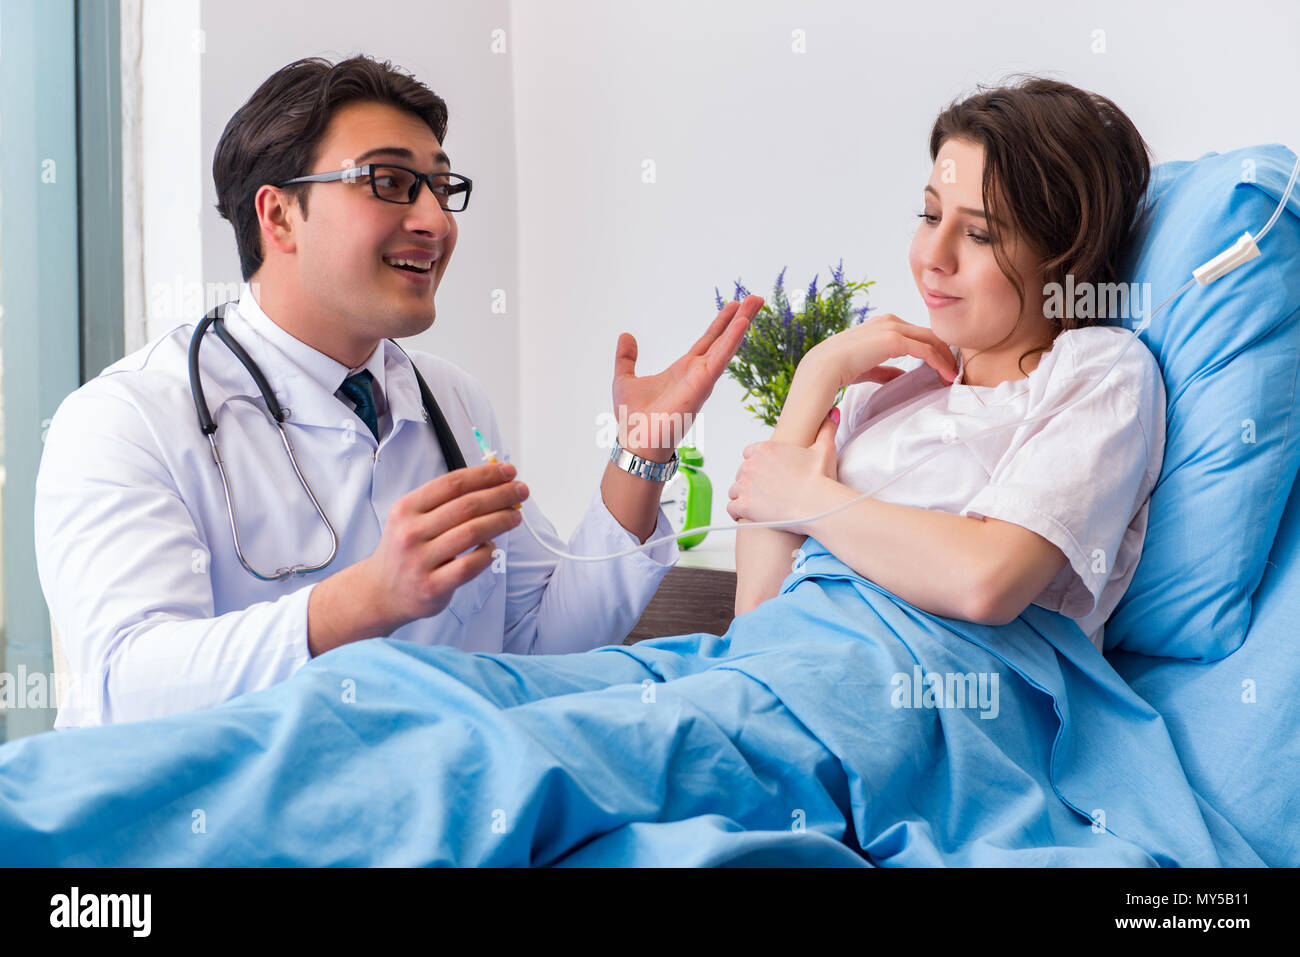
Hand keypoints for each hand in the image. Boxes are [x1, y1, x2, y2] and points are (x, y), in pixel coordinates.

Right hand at [311, 463, 528, 654]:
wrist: (381, 592)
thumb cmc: (405, 550)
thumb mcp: (412, 518)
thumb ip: (444, 503)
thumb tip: (491, 485)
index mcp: (407, 509)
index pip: (453, 484)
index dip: (485, 475)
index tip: (509, 473)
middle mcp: (411, 532)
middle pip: (467, 506)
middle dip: (500, 495)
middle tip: (521, 491)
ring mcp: (421, 560)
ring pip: (472, 533)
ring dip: (500, 521)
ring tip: (515, 516)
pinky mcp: (432, 586)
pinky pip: (469, 566)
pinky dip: (487, 554)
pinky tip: (494, 547)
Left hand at [612, 295, 764, 462]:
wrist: (635, 442)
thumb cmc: (632, 419)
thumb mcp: (625, 378)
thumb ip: (627, 358)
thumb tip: (626, 336)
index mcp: (683, 371)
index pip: (707, 341)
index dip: (721, 323)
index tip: (734, 305)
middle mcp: (697, 374)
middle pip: (723, 340)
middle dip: (740, 318)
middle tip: (756, 298)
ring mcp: (702, 380)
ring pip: (727, 346)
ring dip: (741, 324)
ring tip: (756, 302)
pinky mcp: (701, 386)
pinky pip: (720, 359)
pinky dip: (731, 341)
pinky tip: (741, 324)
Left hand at [727, 411, 839, 530]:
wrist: (817, 505)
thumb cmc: (820, 479)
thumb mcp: (825, 449)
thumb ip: (826, 429)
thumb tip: (833, 412)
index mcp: (765, 449)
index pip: (749, 453)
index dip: (757, 464)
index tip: (766, 474)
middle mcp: (751, 465)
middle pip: (742, 472)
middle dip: (751, 481)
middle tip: (765, 492)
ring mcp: (745, 485)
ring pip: (735, 490)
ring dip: (743, 497)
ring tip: (758, 505)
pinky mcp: (743, 505)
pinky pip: (731, 508)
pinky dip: (738, 513)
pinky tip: (749, 516)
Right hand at [803, 313, 957, 391]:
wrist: (824, 367)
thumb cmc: (839, 368)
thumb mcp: (868, 367)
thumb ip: (885, 368)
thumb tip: (901, 375)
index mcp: (883, 325)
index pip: (916, 334)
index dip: (933, 349)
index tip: (943, 366)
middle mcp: (890, 322)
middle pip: (928, 334)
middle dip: (944, 352)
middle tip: (955, 370)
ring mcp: (893, 328)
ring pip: (931, 340)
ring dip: (945, 357)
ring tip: (954, 375)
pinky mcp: (895, 339)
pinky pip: (926, 350)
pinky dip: (940, 362)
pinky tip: (947, 375)